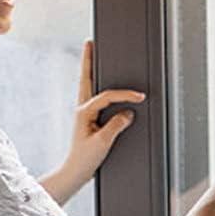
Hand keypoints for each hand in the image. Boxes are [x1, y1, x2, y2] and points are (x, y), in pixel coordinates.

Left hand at [64, 40, 144, 181]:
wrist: (74, 172)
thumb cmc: (84, 159)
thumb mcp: (102, 142)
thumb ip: (116, 125)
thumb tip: (128, 113)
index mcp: (83, 111)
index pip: (107, 96)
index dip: (124, 94)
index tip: (139, 96)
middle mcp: (81, 108)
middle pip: (86, 78)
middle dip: (88, 60)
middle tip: (90, 43)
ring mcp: (83, 113)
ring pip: (88, 85)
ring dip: (90, 69)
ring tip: (92, 54)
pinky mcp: (87, 119)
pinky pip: (94, 98)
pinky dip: (98, 87)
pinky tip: (101, 84)